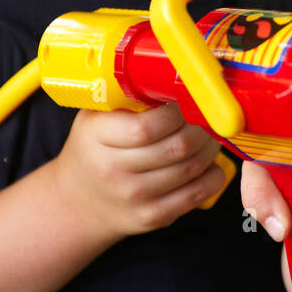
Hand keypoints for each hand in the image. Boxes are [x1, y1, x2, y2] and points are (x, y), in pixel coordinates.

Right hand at [53, 103, 226, 237]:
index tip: (186, 98)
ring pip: (191, 168)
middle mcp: (112, 171)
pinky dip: (212, 174)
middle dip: (201, 126)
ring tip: (209, 133)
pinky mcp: (152, 217)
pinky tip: (208, 162)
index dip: (177, 111)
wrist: (79, 202)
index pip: (146, 127)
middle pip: (176, 147)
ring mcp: (134, 198)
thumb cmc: (95, 148)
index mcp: (96, 138)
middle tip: (206, 114)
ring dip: (210, 146)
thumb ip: (127, 98)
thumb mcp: (96, 117)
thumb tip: (176, 74)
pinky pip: (197, 194)